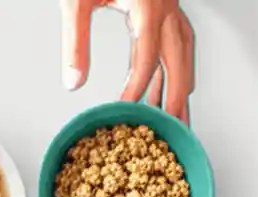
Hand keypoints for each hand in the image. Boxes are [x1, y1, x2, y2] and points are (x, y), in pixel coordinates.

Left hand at [61, 0, 194, 122]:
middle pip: (178, 58)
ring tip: (174, 111)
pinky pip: (178, 38)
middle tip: (172, 124)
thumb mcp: (75, 1)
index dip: (138, 87)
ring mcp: (169, 4)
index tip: (129, 109)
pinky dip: (175, 63)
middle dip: (176, 95)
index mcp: (146, 5)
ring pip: (183, 49)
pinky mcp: (165, 3)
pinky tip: (166, 80)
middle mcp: (164, 5)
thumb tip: (74, 81)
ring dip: (180, 82)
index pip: (147, 56)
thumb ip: (75, 42)